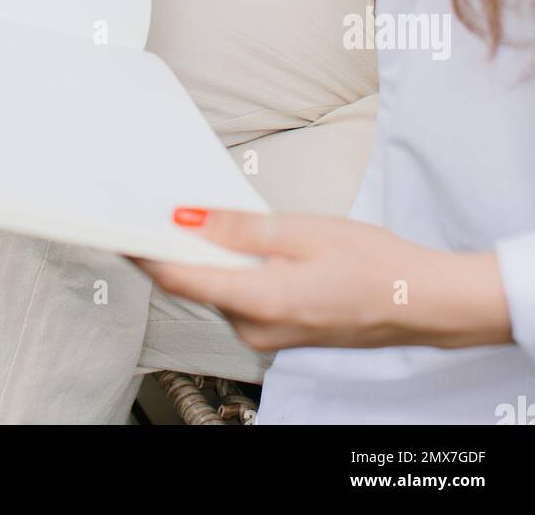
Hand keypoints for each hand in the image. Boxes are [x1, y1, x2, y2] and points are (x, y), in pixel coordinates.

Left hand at [136, 210, 511, 351]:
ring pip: (216, 288)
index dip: (142, 251)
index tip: (118, 225)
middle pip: (193, 283)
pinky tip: (235, 241)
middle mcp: (254, 329)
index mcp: (258, 302)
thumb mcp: (303, 231)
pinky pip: (238, 295)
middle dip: (173, 245)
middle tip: (154, 202)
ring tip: (198, 213)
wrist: (420, 302)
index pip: (178, 278)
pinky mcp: (278, 330)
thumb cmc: (373, 265)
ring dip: (204, 254)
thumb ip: (240, 228)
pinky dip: (229, 268)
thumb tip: (189, 219)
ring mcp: (266, 335)